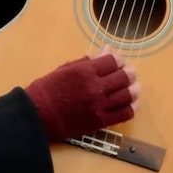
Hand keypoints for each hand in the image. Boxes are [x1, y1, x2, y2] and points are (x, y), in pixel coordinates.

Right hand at [24, 46, 140, 141]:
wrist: (37, 115)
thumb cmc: (46, 89)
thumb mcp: (65, 69)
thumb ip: (88, 61)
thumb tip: (106, 50)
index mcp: (85, 71)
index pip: (112, 61)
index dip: (119, 60)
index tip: (119, 61)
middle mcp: (95, 87)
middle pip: (124, 77)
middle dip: (130, 73)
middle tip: (130, 72)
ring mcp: (99, 105)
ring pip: (128, 95)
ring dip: (134, 89)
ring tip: (135, 87)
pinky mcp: (101, 121)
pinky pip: (124, 114)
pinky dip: (132, 107)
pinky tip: (132, 103)